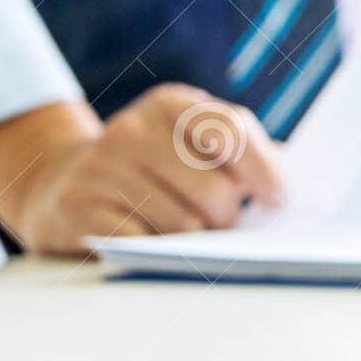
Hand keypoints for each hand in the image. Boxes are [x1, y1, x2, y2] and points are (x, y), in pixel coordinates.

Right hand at [0, 84, 285, 256]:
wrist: (61, 181)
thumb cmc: (155, 170)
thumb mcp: (194, 145)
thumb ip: (247, 157)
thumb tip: (298, 195)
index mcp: (172, 105)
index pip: (230, 132)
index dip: (264, 173)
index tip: (279, 202)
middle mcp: (133, 128)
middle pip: (214, 191)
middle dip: (228, 220)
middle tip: (222, 226)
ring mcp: (102, 167)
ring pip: (183, 227)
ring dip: (196, 244)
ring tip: (186, 235)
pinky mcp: (78, 208)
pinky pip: (142, 245)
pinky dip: (156, 254)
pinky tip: (149, 243)